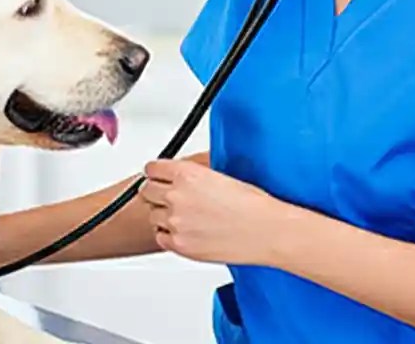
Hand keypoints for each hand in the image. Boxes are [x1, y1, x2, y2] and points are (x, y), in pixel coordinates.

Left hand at [140, 158, 285, 265]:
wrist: (268, 231)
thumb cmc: (253, 205)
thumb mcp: (221, 174)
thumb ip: (194, 172)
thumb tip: (180, 172)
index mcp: (187, 174)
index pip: (151, 169)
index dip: (157, 174)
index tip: (160, 178)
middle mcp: (177, 196)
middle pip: (146, 191)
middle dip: (157, 193)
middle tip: (172, 198)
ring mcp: (176, 222)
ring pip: (152, 215)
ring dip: (164, 215)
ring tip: (186, 217)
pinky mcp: (180, 245)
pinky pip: (160, 237)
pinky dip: (169, 235)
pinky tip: (188, 231)